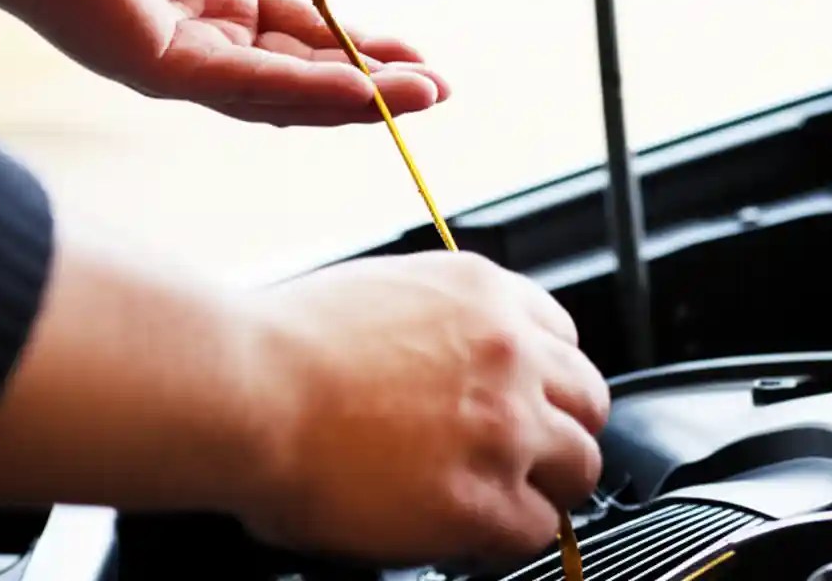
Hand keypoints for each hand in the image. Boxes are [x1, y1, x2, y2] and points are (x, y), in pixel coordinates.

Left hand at [0, 0, 448, 125]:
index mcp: (216, 2)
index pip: (304, 36)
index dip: (362, 47)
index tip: (419, 57)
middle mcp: (205, 42)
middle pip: (304, 75)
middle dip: (373, 84)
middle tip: (435, 92)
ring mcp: (185, 63)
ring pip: (286, 93)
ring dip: (356, 98)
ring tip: (419, 98)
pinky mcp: (165, 70)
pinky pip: (252, 87)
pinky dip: (311, 91)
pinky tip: (363, 93)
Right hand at [235, 252, 610, 564]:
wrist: (246, 388)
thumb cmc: (279, 346)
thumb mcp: (379, 295)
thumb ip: (436, 324)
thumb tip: (444, 361)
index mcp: (482, 292)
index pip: (562, 338)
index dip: (542, 380)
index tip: (525, 402)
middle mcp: (510, 351)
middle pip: (586, 401)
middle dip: (557, 432)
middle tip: (520, 458)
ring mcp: (505, 424)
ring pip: (578, 467)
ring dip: (542, 487)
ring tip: (494, 501)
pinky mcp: (483, 496)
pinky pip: (536, 531)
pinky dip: (505, 539)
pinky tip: (464, 537)